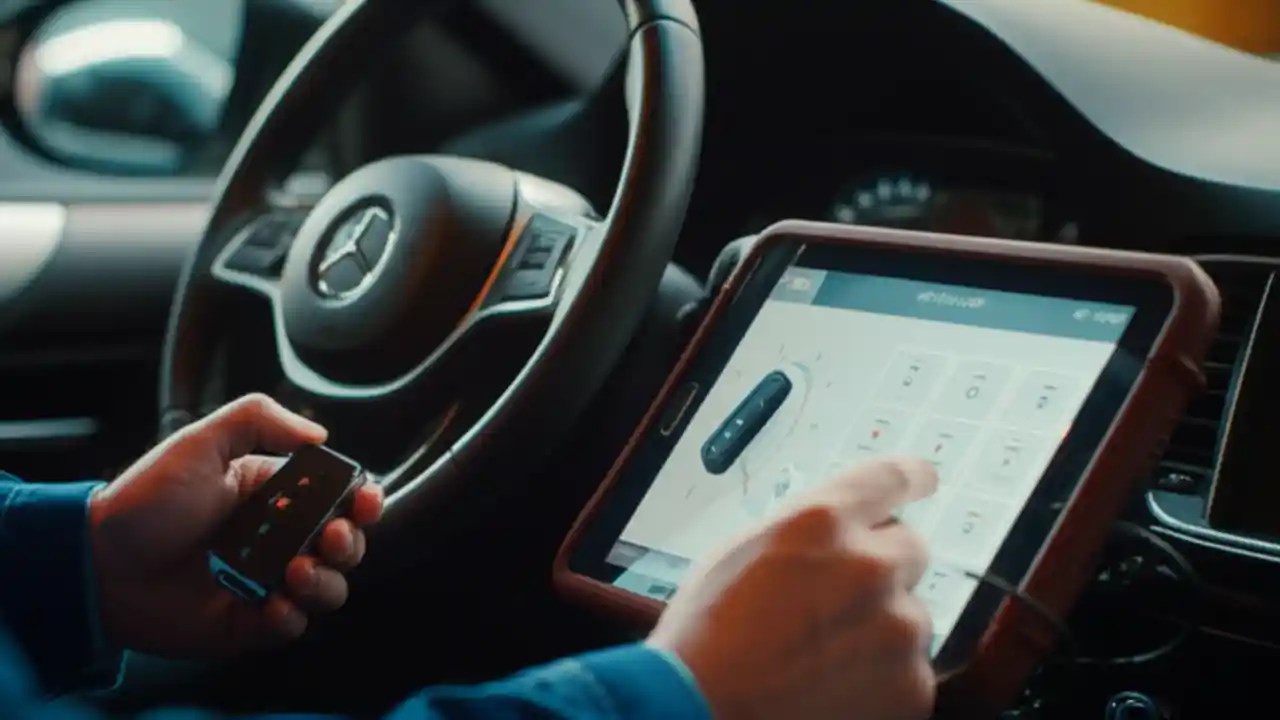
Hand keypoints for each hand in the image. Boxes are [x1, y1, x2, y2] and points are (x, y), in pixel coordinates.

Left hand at [88, 393, 383, 658]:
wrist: (98, 561)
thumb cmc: (146, 499)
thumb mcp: (201, 441)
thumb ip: (259, 419)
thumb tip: (319, 434)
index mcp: (277, 498)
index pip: (340, 500)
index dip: (363, 501)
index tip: (365, 499)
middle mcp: (280, 542)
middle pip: (346, 547)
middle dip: (350, 543)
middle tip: (330, 538)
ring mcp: (266, 584)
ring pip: (329, 590)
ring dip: (326, 582)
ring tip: (296, 571)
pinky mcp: (247, 623)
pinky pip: (291, 627)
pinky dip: (291, 618)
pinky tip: (273, 605)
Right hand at [647, 458, 938, 719]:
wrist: (701, 715)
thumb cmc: (704, 640)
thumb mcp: (738, 553)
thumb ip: (800, 530)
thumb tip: (833, 528)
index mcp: (821, 523)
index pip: (892, 478)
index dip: (912, 476)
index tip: (923, 477)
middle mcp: (869, 567)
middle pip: (909, 548)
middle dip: (880, 567)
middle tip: (836, 600)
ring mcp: (896, 630)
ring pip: (909, 614)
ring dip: (881, 626)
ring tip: (823, 655)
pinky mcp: (911, 687)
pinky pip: (911, 669)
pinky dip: (884, 677)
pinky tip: (834, 685)